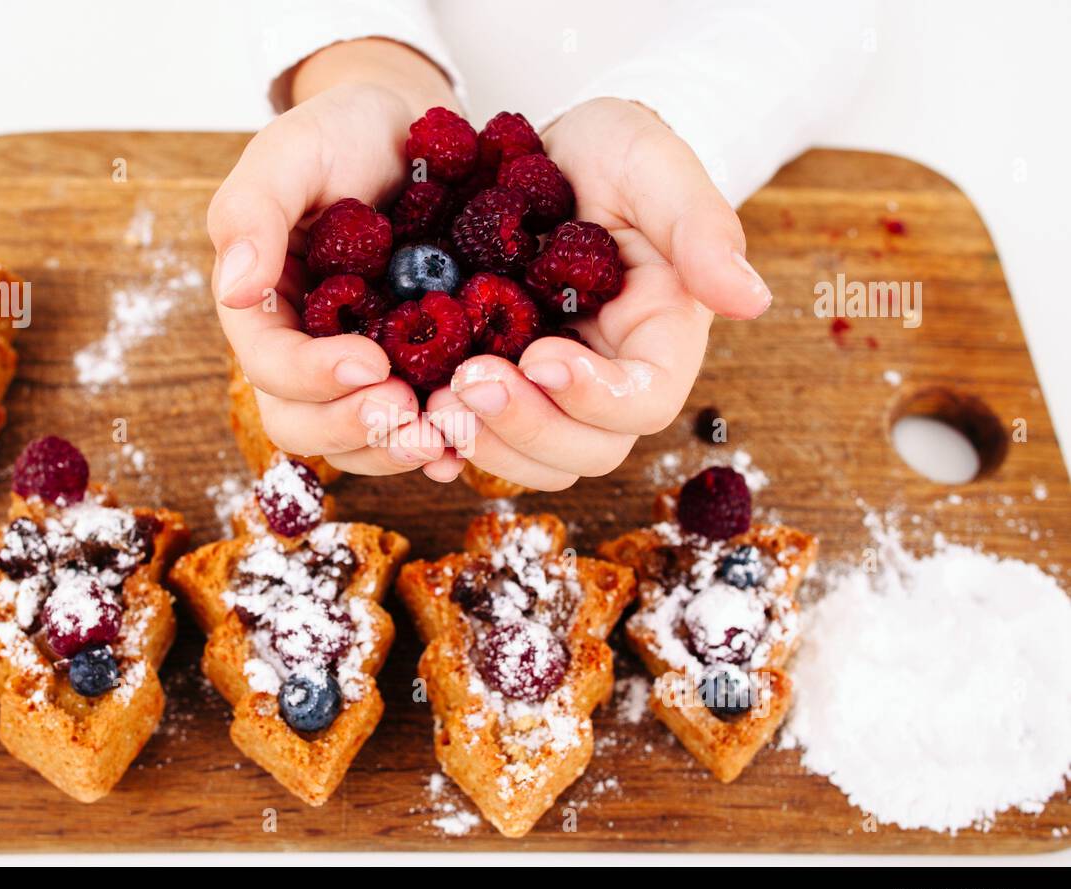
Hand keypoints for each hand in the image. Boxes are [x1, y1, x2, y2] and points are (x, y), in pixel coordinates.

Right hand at [208, 40, 464, 481]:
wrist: (413, 131)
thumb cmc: (344, 132)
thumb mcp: (293, 151)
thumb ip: (253, 212)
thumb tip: (235, 289)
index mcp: (263, 306)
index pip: (270, 364)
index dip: (312, 376)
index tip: (369, 363)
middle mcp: (304, 350)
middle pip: (303, 421)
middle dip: (353, 428)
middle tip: (409, 415)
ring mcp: (358, 369)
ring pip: (356, 441)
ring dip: (395, 449)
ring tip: (445, 437)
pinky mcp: (412, 374)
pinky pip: (411, 429)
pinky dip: (437, 446)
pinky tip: (465, 451)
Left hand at [428, 97, 771, 490]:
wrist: (550, 155)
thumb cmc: (614, 153)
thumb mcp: (656, 167)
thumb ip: (702, 227)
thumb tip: (752, 300)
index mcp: (659, 341)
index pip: (644, 402)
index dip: (596, 398)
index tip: (543, 359)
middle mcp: (608, 381)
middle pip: (585, 450)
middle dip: (526, 428)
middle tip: (468, 384)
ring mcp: (552, 393)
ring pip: (532, 459)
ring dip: (483, 442)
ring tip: (433, 399)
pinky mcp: (501, 385)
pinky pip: (482, 438)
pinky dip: (447, 438)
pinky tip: (411, 413)